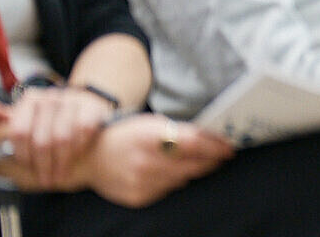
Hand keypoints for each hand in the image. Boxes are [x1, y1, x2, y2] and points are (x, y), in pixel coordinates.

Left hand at [0, 85, 113, 187]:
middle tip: (45, 180)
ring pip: (63, 138)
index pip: (19, 132)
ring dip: (61, 162)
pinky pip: (83, 132)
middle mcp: (50, 97)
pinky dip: (79, 147)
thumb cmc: (47, 122)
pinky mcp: (92, 107)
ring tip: (59, 175)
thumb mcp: (21, 120)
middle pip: (41, 139)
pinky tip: (76, 155)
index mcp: (29, 100)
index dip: (21, 155)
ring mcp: (72, 101)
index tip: (25, 167)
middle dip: (43, 165)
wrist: (82, 111)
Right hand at [80, 116, 231, 207]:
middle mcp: (146, 162)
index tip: (229, 148)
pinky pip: (168, 190)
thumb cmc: (125, 135)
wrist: (89, 158)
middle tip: (222, 156)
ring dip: (195, 171)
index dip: (215, 146)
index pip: (194, 143)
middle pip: (193, 164)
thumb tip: (212, 138)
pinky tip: (173, 173)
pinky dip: (175, 181)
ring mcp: (142, 182)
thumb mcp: (151, 123)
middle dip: (212, 161)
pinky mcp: (138, 197)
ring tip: (201, 163)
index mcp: (150, 137)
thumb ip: (180, 130)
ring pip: (183, 179)